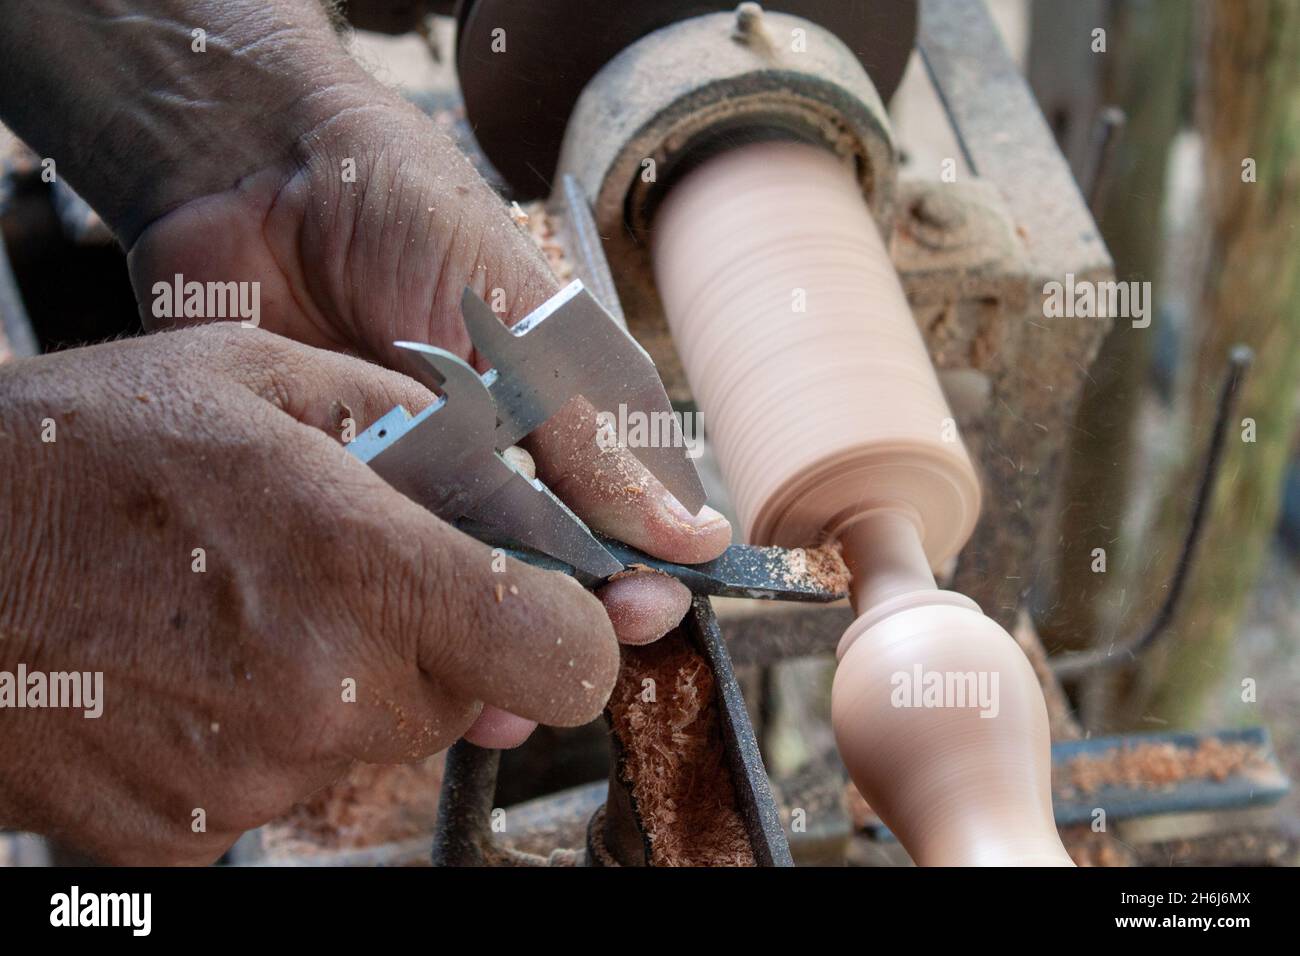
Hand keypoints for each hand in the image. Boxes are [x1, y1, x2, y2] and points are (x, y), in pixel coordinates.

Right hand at [0, 325, 618, 862]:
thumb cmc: (76, 447)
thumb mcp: (259, 375)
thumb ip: (421, 432)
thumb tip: (524, 496)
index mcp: (350, 565)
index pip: (565, 655)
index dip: (573, 628)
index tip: (544, 601)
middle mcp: (313, 694)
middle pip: (472, 698)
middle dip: (439, 637)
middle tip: (345, 572)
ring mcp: (242, 782)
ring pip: (380, 740)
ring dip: (348, 681)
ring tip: (246, 606)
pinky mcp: (177, 841)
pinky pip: (285, 786)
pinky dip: (264, 733)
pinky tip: (193, 666)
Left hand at [121, 62, 732, 749]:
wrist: (256, 170)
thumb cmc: (412, 218)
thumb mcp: (523, 319)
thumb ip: (593, 433)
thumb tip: (696, 538)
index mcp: (553, 415)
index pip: (617, 519)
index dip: (635, 575)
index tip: (642, 616)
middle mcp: (487, 458)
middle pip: (538, 571)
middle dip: (554, 629)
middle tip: (558, 671)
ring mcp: (404, 479)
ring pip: (453, 585)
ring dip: (470, 644)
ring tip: (483, 699)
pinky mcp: (325, 492)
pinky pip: (365, 567)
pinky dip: (382, 613)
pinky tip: (396, 657)